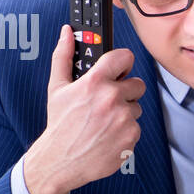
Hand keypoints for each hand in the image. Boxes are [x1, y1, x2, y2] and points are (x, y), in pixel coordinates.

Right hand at [23, 24, 145, 193]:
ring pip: (136, 107)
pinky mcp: (132, 136)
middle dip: (124, 91)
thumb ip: (63, 56)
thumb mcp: (57, 87)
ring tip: (104, 120)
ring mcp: (124, 118)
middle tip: (107, 101)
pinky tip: (108, 133)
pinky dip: (125, 130)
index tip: (119, 68)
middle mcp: (112, 98)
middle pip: (136, 84)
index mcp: (95, 82)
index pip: (125, 57)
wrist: (61, 160)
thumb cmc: (60, 124)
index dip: (123, 62)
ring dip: (125, 112)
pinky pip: (136, 126)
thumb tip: (66, 33)